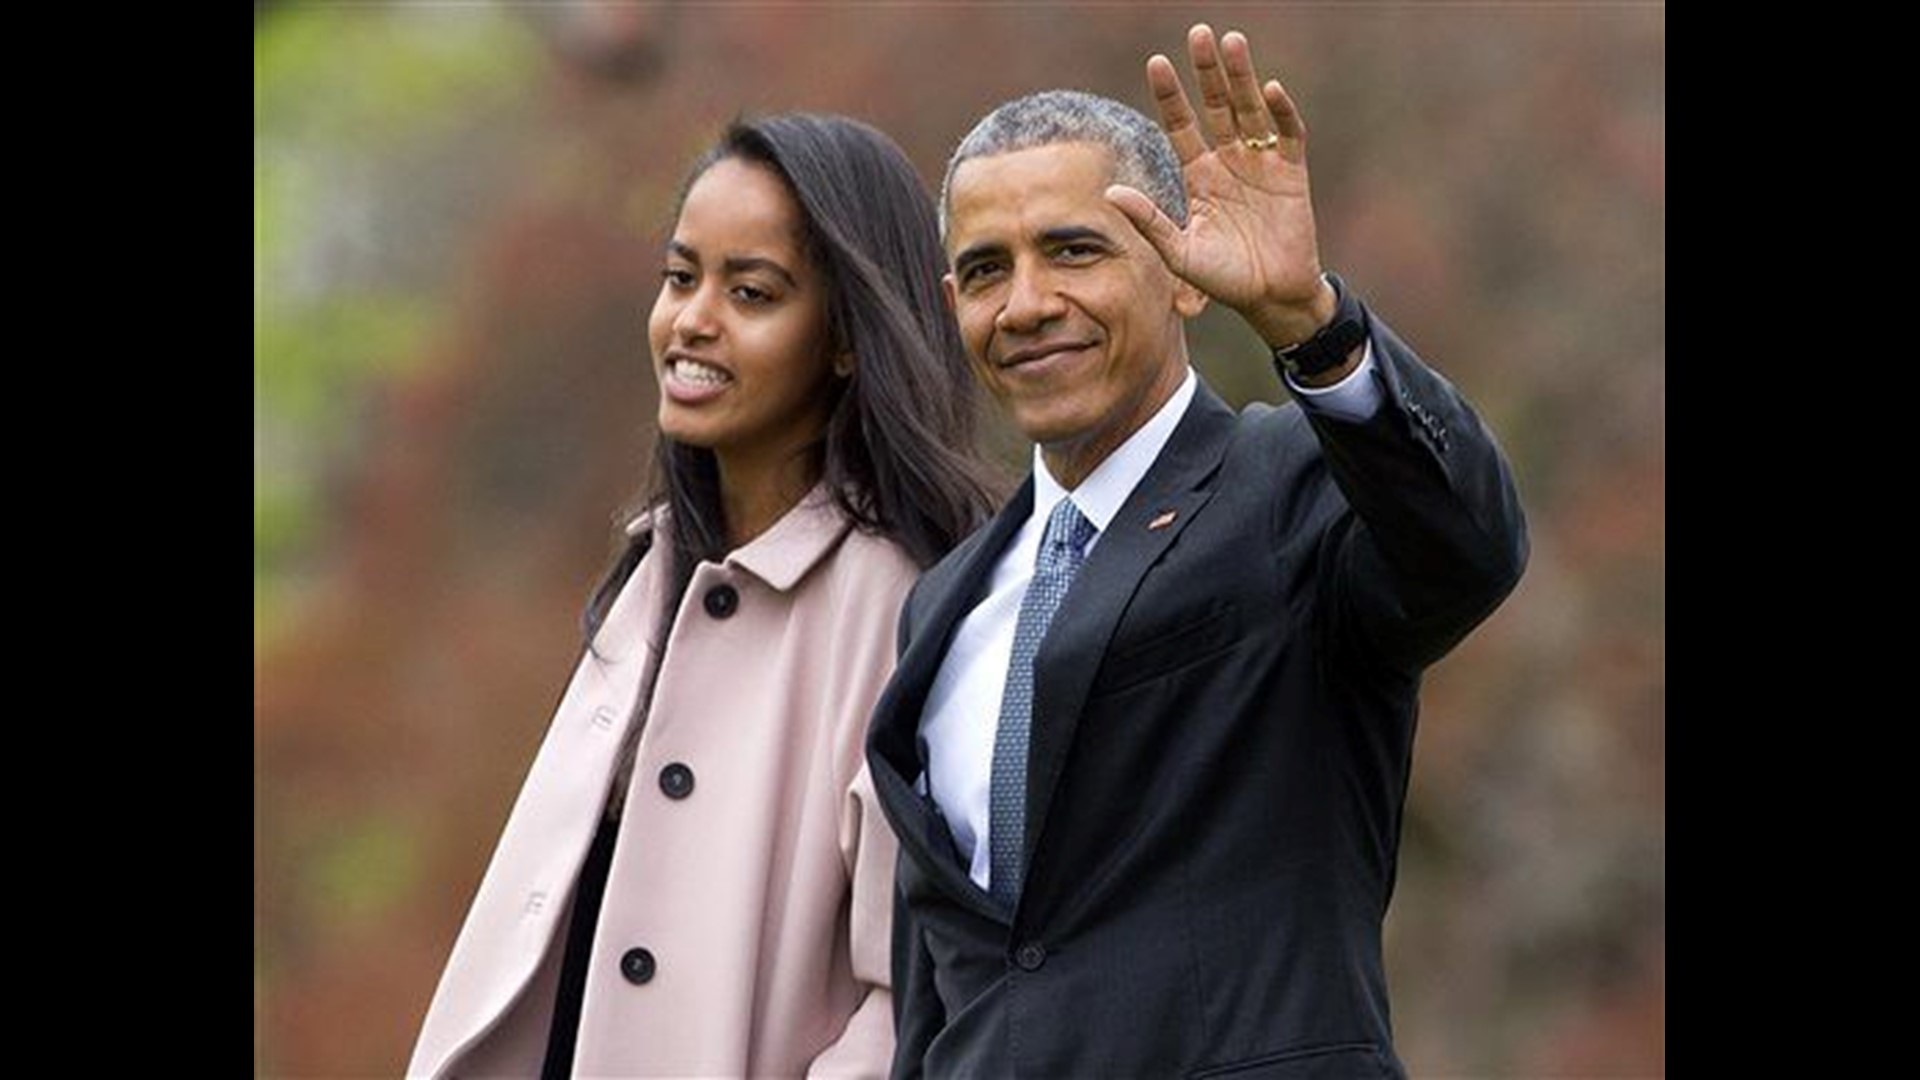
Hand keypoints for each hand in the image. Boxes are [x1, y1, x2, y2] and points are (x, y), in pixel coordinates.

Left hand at [1105, 24, 1335, 346]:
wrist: (1270, 297)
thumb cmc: (1223, 278)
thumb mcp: (1179, 252)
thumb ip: (1149, 221)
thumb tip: (1111, 192)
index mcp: (1200, 175)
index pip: (1182, 125)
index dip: (1171, 95)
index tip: (1157, 62)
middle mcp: (1230, 161)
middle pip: (1217, 106)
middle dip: (1207, 72)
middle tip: (1198, 33)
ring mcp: (1262, 164)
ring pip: (1250, 110)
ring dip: (1241, 77)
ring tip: (1231, 42)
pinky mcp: (1293, 174)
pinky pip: (1288, 135)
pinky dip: (1281, 112)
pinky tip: (1270, 90)